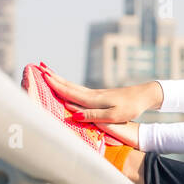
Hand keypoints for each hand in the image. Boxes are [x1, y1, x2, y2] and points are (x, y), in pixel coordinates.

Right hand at [41, 67, 159, 124]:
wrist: (144, 96)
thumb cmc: (130, 108)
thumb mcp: (113, 115)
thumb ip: (93, 116)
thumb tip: (73, 114)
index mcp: (93, 100)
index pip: (70, 92)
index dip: (55, 84)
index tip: (41, 75)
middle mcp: (92, 94)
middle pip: (69, 86)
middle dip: (53, 78)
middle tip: (39, 68)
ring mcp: (96, 94)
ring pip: (74, 86)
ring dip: (60, 80)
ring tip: (48, 74)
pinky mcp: (100, 95)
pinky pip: (80, 90)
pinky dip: (70, 86)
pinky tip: (68, 87)